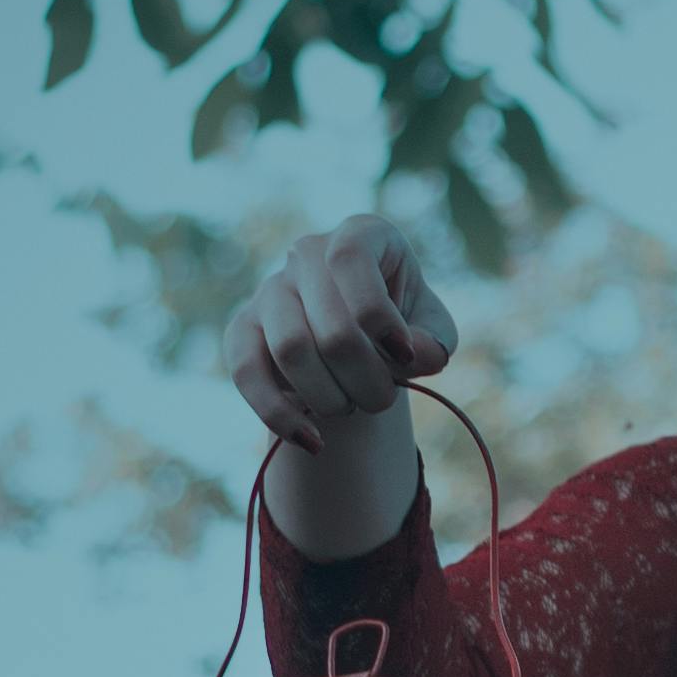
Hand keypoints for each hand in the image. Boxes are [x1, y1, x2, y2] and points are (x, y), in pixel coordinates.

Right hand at [222, 215, 455, 449]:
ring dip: (331, 398)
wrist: (359, 346)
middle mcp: (307, 253)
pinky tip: (312, 441)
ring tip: (352, 406)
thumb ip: (434, 341)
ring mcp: (270, 289)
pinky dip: (280, 415)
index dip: (377, 315)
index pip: (350, 259)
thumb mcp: (432, 331)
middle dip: (366, 379)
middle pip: (330, 325)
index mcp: (359, 235)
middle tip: (383, 398)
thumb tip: (413, 355)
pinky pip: (246, 372)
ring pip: (291, 350)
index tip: (404, 356)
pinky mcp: (242, 328)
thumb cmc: (402, 329)